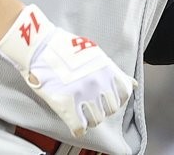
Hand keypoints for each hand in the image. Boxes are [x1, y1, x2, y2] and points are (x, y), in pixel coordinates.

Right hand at [0, 5, 135, 136]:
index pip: (125, 93)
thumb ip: (113, 70)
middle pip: (111, 108)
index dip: (117, 97)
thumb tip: (133, 83)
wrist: (40, 45)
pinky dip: (78, 128)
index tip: (109, 98)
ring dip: (90, 119)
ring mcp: (83, 93)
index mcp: (107, 68)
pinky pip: (79, 127)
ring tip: (82, 113)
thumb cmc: (64, 46)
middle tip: (93, 105)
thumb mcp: (95, 53)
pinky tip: (75, 123)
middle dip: (103, 108)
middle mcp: (99, 82)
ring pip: (96, 120)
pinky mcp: (65, 103)